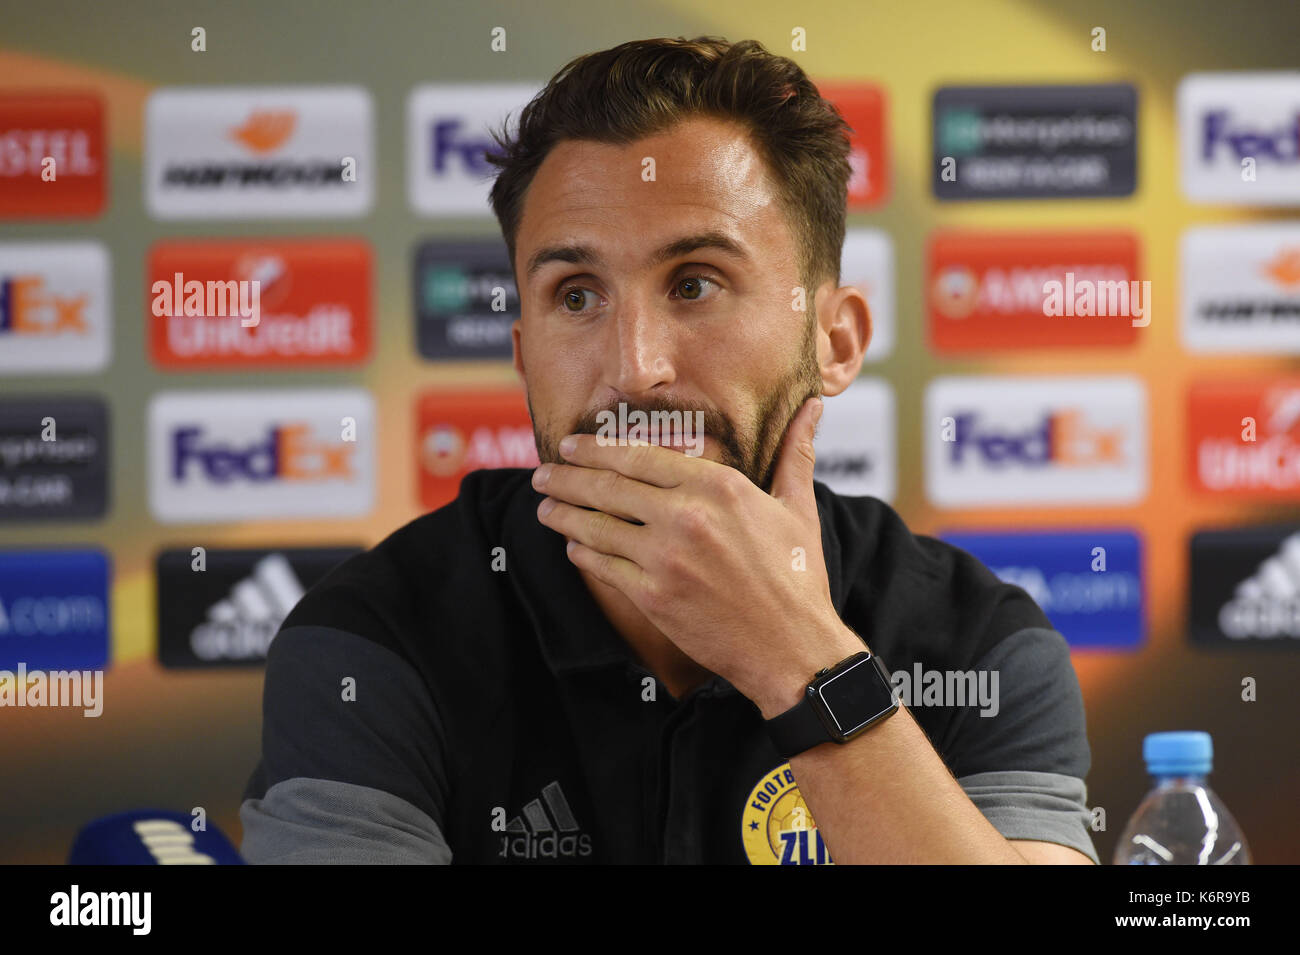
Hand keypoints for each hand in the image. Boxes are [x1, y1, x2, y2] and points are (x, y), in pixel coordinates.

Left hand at [532, 396, 862, 714]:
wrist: (793, 648)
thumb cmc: (797, 577)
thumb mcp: (799, 508)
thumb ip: (795, 454)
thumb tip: (811, 409)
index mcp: (718, 487)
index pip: (641, 457)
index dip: (599, 449)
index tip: (573, 445)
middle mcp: (685, 517)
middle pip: (609, 487)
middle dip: (568, 476)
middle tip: (544, 470)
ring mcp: (665, 558)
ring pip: (597, 525)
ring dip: (563, 512)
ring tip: (543, 505)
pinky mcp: (652, 597)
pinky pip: (603, 566)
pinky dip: (581, 551)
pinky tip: (570, 544)